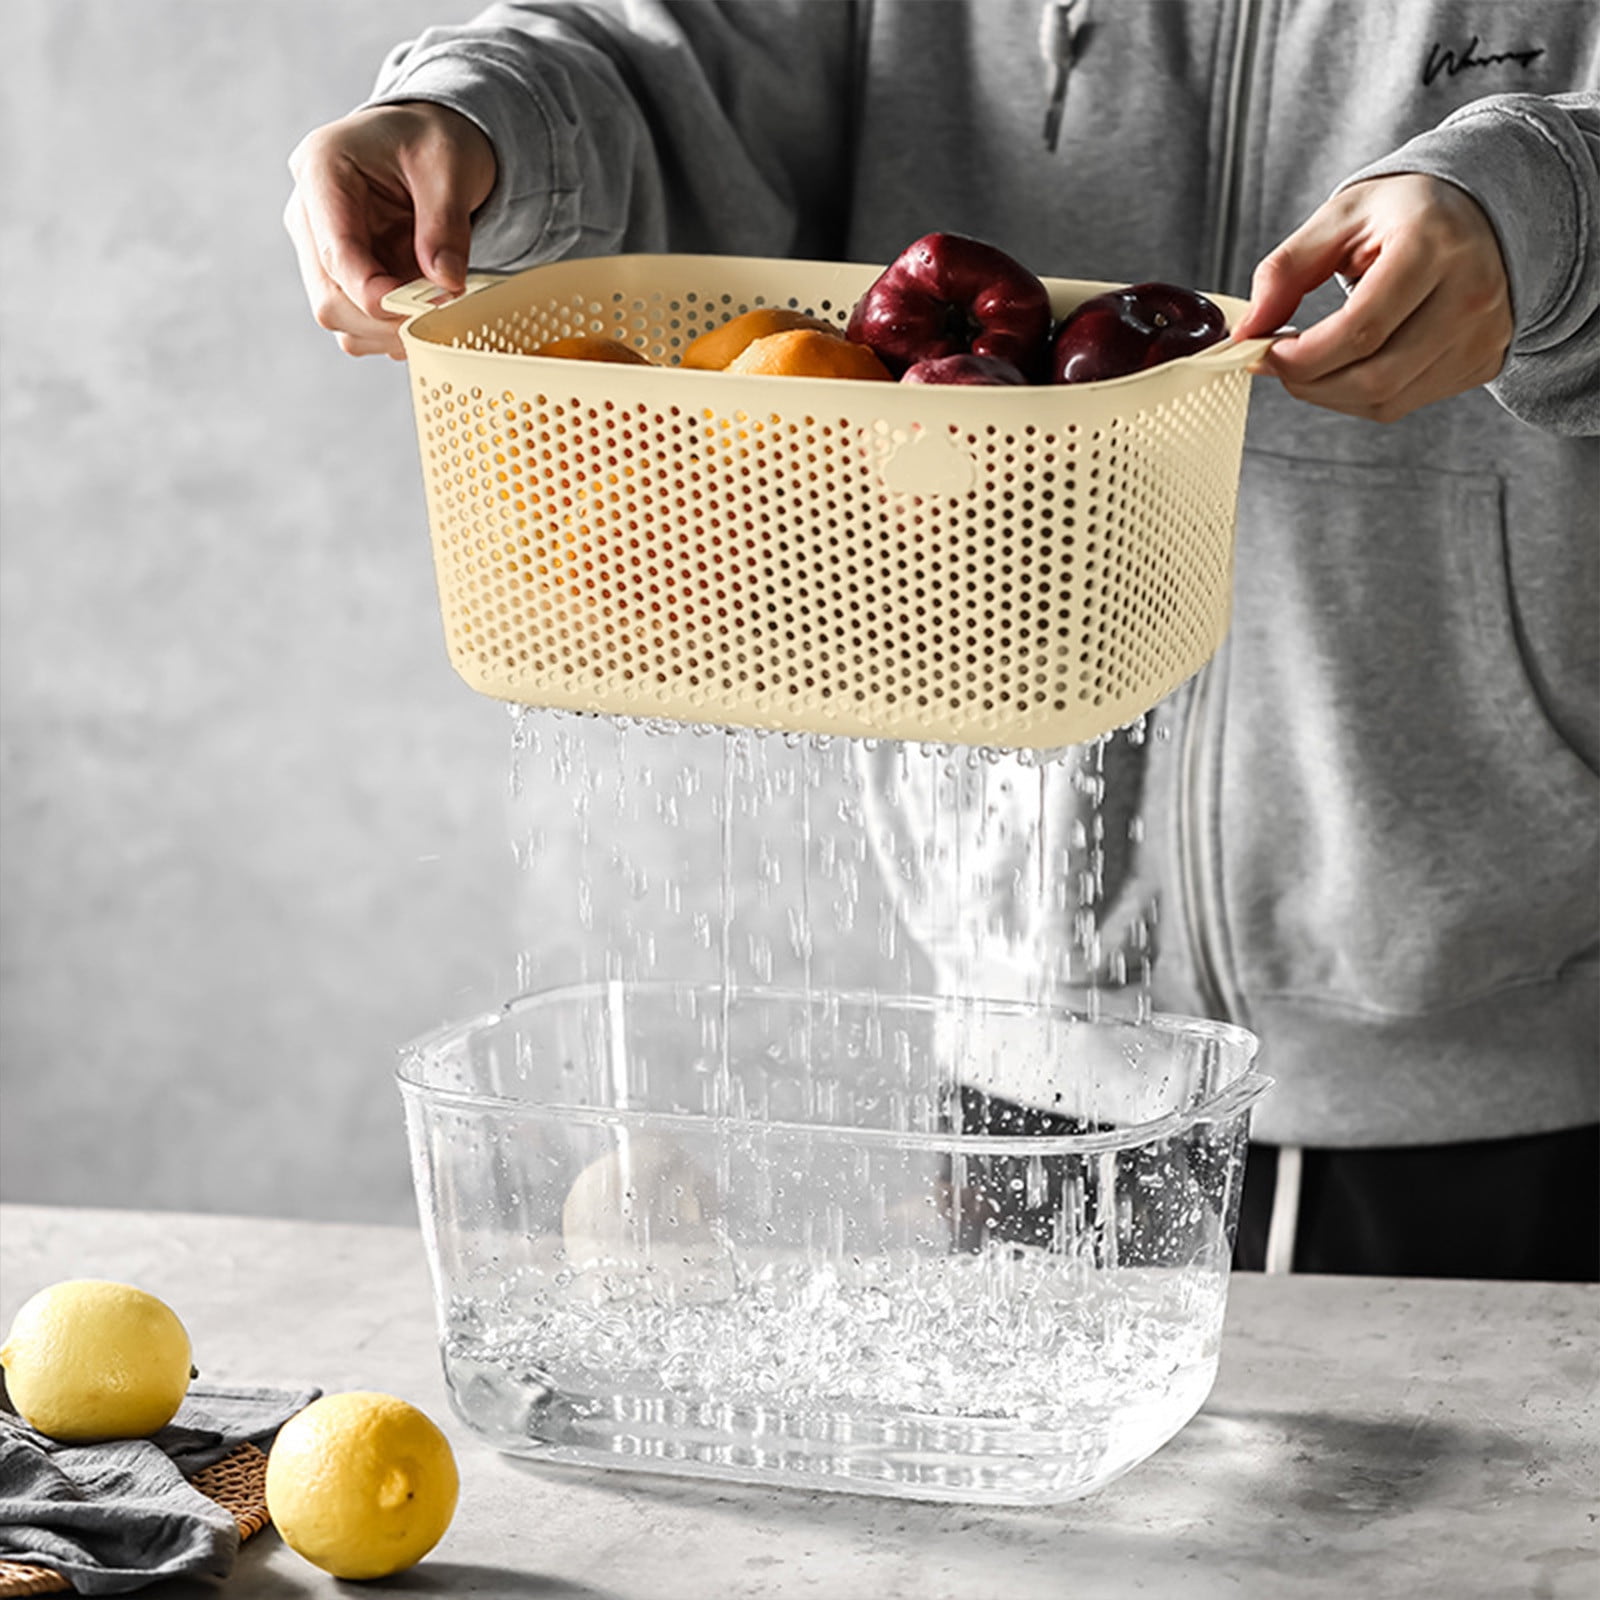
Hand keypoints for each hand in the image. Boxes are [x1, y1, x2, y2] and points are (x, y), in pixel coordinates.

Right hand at [284, 103, 496, 358]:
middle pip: (329, 299)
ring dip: (389, 331)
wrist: (429, 142)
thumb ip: (446, 223)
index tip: (426, 306)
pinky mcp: (337, 274)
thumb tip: (446, 283)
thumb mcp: (450, 166)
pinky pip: (356, 323)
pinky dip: (391, 331)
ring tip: (436, 308)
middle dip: (387, 320)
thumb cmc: (433, 140)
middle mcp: (308, 214)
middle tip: (442, 313)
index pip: (336, 255)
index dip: (377, 294)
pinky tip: (422, 310)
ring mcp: (319, 249)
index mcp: (322, 170)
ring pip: (339, 318)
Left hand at [1234, 173, 1512, 422]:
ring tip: (1309, 362)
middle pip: (1373, 377)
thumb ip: (1286, 270)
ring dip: (1329, 394)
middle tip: (1278, 362)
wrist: (1484, 212)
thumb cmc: (1405, 212)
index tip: (1265, 350)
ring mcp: (1481, 335)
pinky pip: (1405, 403)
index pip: (1360, 331)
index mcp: (1433, 247)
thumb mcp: (1340, 218)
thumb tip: (1246, 331)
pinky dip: (1360, 395)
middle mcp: (1470, 295)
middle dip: (1308, 382)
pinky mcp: (1482, 361)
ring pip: (1386, 400)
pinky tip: (1348, 364)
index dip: (1301, 356)